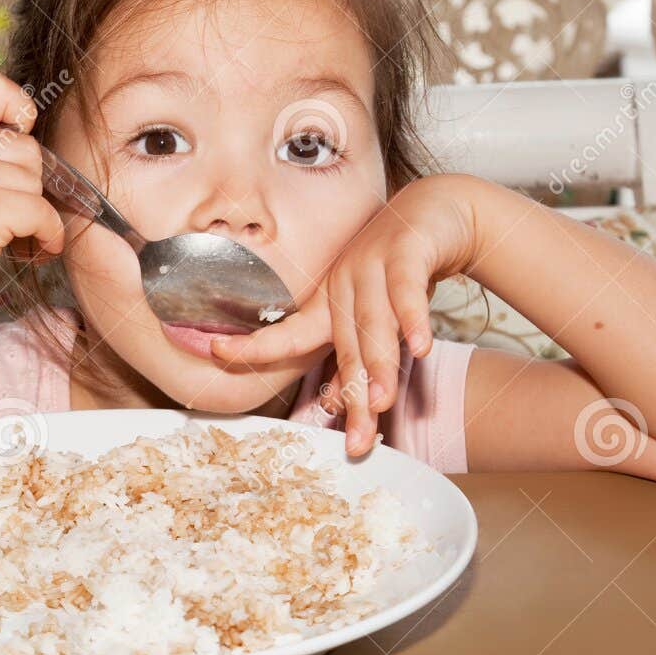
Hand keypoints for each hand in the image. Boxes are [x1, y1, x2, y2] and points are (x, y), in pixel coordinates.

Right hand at [0, 73, 64, 325]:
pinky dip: (47, 235)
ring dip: (36, 216)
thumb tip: (35, 136)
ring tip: (12, 235)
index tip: (20, 141)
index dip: (20, 110)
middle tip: (12, 214)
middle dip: (30, 186)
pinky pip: (41, 212)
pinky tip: (32, 248)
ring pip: (36, 182)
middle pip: (28, 147)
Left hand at [209, 174, 484, 454]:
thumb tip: (335, 404)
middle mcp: (346, 285)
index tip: (217, 354)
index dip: (254, 344)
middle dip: (352, 396)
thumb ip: (357, 358)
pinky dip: (414, 318)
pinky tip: (419, 347)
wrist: (438, 211)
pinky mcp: (410, 251)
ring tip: (379, 403)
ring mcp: (375, 265)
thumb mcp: (374, 317)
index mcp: (329, 303)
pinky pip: (409, 289)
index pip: (288, 333)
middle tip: (355, 443)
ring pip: (375, 324)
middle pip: (346, 348)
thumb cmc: (400, 272)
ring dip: (379, 365)